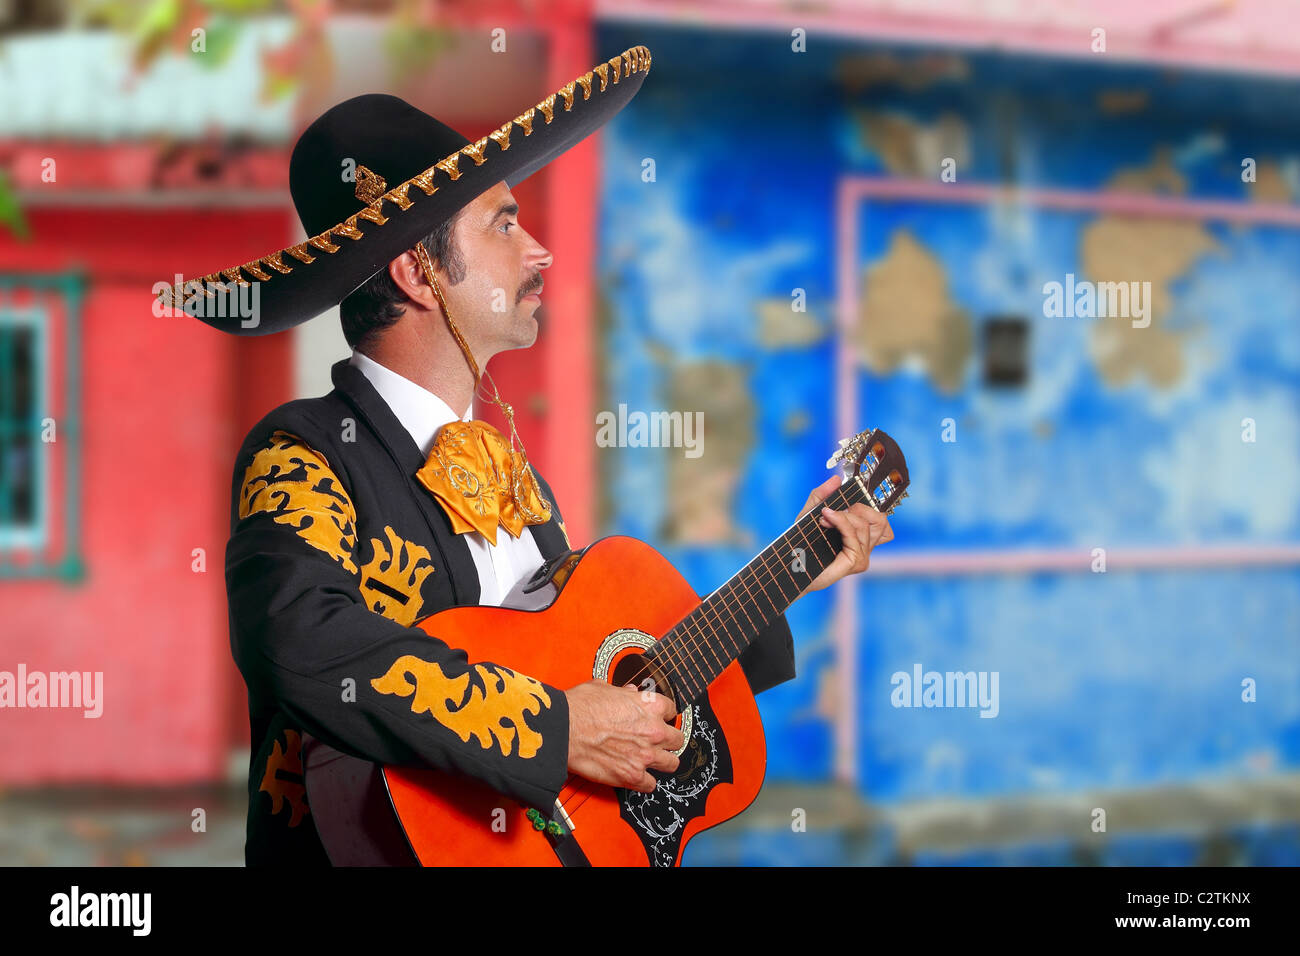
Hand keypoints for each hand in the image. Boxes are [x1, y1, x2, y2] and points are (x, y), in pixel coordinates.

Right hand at [564, 680, 684, 791]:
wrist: (564, 730)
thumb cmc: (579, 707)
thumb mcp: (603, 688)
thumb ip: (623, 692)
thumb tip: (629, 692)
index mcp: (649, 705)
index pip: (671, 710)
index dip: (662, 716)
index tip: (657, 720)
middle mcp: (654, 730)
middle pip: (677, 739)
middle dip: (668, 741)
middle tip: (657, 742)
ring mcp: (645, 755)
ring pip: (672, 763)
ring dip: (662, 762)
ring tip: (651, 761)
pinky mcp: (633, 776)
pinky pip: (651, 785)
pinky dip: (644, 782)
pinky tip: (636, 776)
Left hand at [797, 474, 893, 593]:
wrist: (790, 566)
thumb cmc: (801, 544)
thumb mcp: (809, 513)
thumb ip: (821, 495)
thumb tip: (836, 479)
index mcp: (860, 537)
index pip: (881, 520)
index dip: (866, 506)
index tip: (844, 501)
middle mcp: (864, 547)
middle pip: (879, 520)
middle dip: (857, 508)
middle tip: (834, 511)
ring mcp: (862, 556)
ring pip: (864, 525)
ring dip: (843, 516)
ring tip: (823, 519)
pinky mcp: (856, 562)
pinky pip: (854, 534)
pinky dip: (841, 523)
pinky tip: (826, 520)